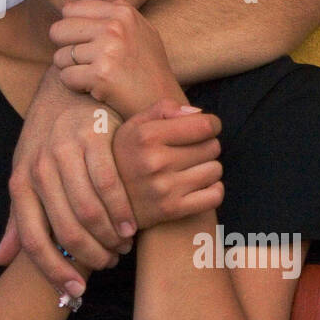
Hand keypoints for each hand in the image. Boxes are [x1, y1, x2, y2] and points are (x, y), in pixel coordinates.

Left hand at [0, 68, 132, 298]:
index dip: (53, 271)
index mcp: (20, 183)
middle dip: (90, 256)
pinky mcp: (94, 136)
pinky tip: (132, 225)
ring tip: (122, 247)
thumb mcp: (26, 177)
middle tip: (108, 264)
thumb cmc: (44, 142)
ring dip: (110, 238)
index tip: (75, 292)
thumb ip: (17, 220)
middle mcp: (39, 168)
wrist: (64, 90)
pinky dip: (123, 211)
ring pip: (90, 211)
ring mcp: (66, 151)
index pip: (33, 240)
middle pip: (66, 230)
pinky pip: (112, 184)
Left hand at [50, 0, 184, 116]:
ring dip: (71, 70)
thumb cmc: (148, 68)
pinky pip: (65, 77)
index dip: (71, 30)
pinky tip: (94, 88)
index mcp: (122, 11)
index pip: (69, 10)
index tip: (84, 44)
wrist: (162, 99)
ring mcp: (108, 49)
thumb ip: (110, 17)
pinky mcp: (101, 74)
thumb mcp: (138, 30)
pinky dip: (75, 86)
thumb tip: (68, 9)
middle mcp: (115, 26)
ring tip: (94, 76)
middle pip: (58, 30)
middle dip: (65, 49)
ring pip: (60, 56)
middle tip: (84, 62)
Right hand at [112, 100, 223, 229]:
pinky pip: (214, 196)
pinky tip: (198, 186)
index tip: (205, 129)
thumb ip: (164, 109)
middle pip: (212, 146)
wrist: (103, 200)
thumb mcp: (133, 125)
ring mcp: (163, 188)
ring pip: (215, 170)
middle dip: (206, 146)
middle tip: (190, 151)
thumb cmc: (125, 156)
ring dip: (208, 168)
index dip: (211, 124)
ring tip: (190, 168)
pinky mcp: (171, 210)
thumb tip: (199, 113)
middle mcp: (154, 161)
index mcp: (146, 136)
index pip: (204, 125)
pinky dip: (213, 190)